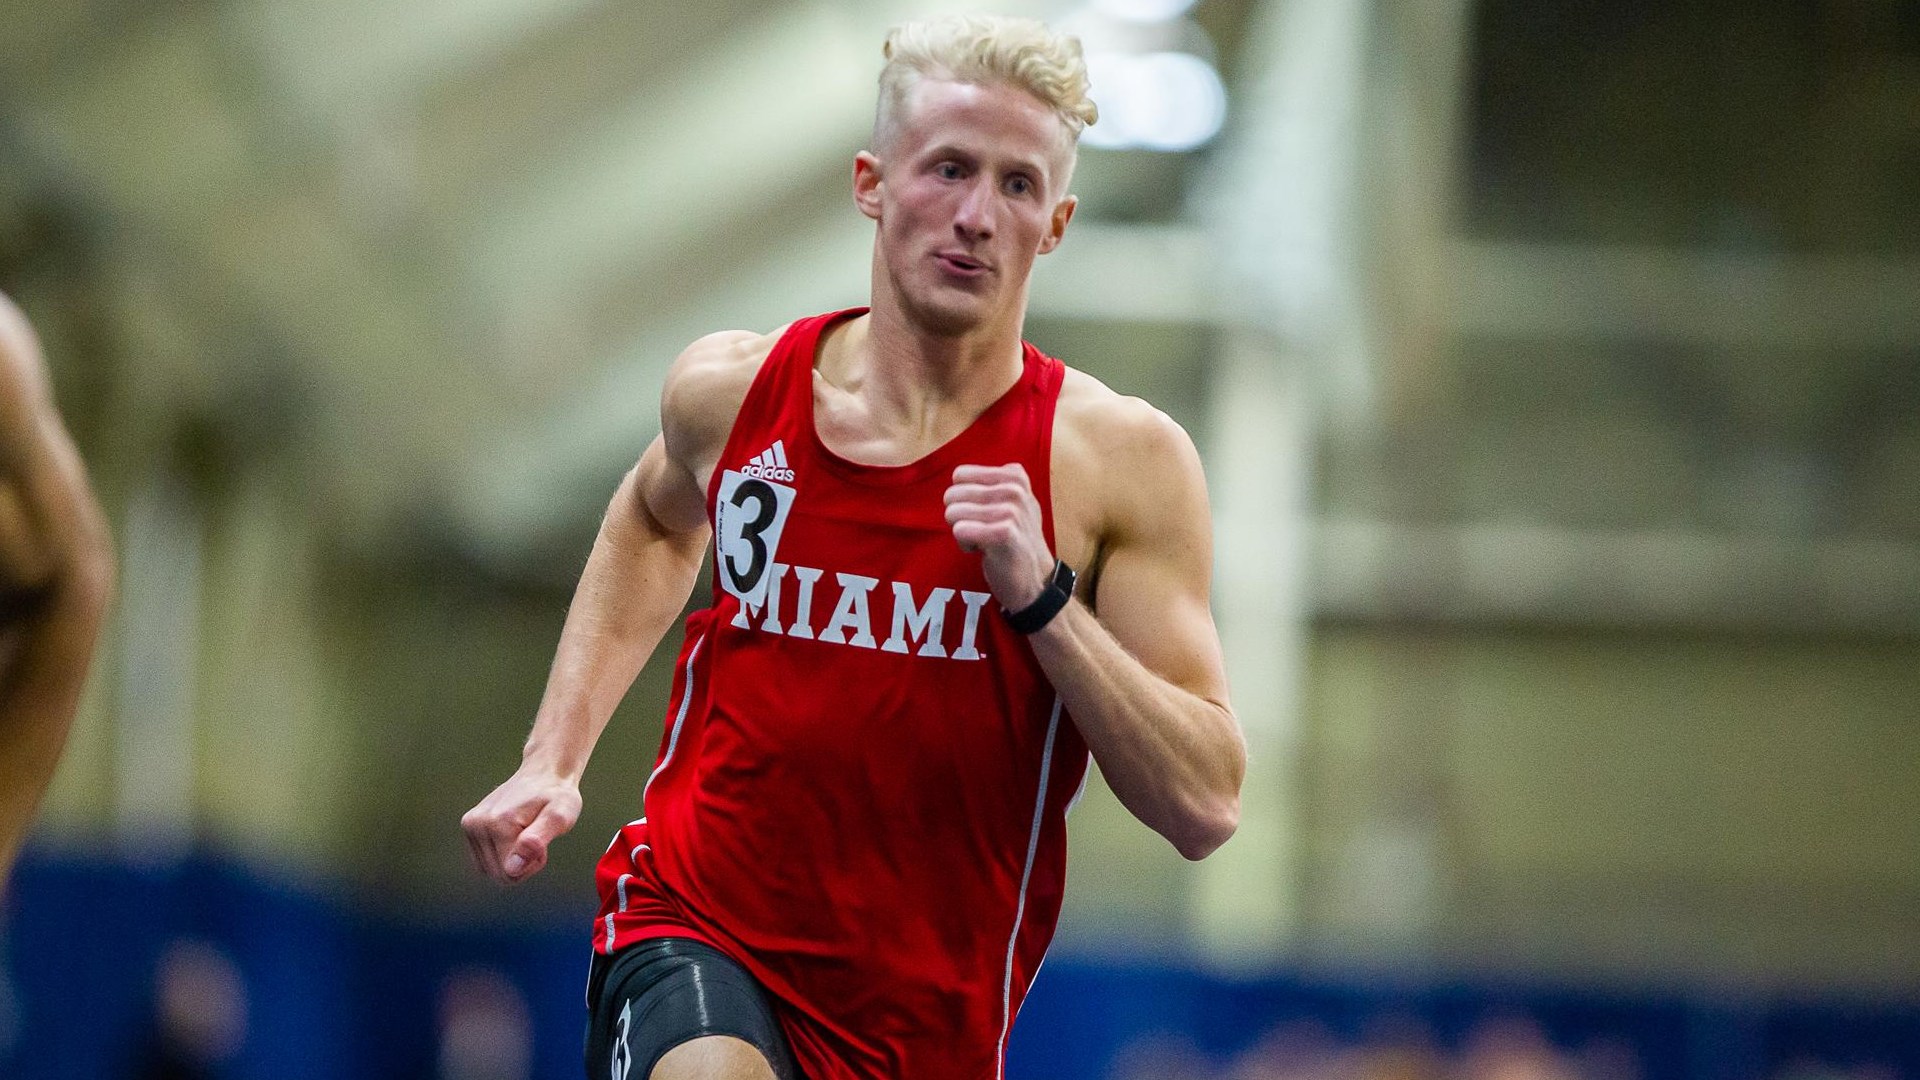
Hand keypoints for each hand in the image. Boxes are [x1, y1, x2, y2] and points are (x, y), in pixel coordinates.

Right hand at [461, 765, 581, 884]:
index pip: (510, 874)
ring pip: (490, 870)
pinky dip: (501, 855)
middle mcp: (477, 824)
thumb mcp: (560, 816)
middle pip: (499, 874)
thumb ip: (537, 841)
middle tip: (537, 837)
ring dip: (512, 860)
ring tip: (527, 834)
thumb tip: (513, 867)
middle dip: (523, 864)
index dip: (532, 865)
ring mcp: (470, 824)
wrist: (544, 772)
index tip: (543, 842)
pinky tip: (516, 835)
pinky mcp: (469, 825)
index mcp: (498, 825)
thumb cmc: (557, 796)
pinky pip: (484, 861)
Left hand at [943, 463, 1054, 610]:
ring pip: (953, 513)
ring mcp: (1010, 511)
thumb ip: (992, 483)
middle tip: (982, 530)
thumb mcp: (1015, 502)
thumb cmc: (1017, 539)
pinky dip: (965, 544)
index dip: (964, 498)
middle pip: (953, 494)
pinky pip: (959, 530)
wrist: (1035, 578)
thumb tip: (959, 475)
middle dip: (960, 516)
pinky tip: (984, 550)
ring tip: (984, 540)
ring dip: (963, 532)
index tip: (983, 514)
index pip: (960, 475)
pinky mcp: (1003, 533)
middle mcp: (1014, 489)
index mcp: (1015, 476)